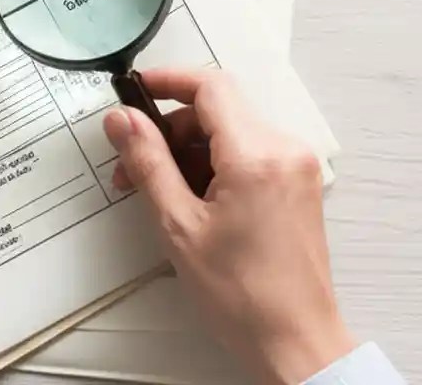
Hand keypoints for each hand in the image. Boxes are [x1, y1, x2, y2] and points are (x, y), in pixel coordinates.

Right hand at [104, 69, 353, 384]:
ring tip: (160, 191)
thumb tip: (123, 121)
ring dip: (190, 149)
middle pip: (218, 109)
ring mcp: (297, 166)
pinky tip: (192, 199)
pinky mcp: (298, 182)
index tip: (136, 91)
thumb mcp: (179, 226)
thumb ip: (149, 163)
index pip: (210, 87)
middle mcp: (285, 150)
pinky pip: (250, 152)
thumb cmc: (245, 297)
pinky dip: (216, 164)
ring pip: (232, 130)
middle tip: (133, 164)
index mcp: (257, 156)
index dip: (167, 81)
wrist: (295, 340)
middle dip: (170, 129)